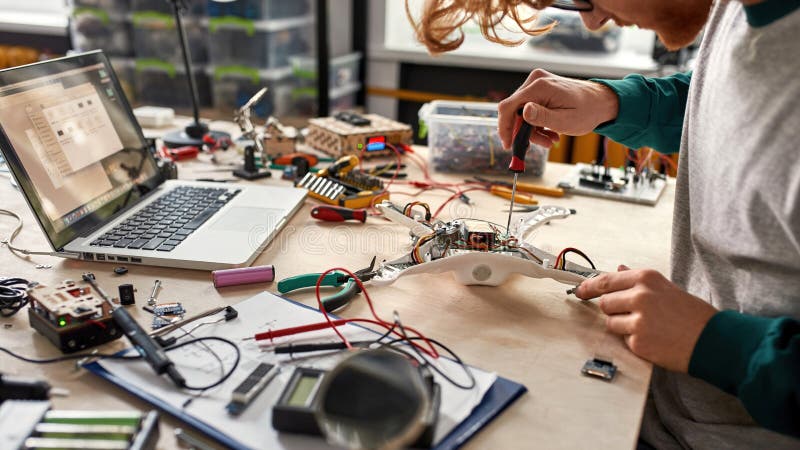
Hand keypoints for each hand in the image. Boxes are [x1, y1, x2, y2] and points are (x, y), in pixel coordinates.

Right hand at [497, 69, 619, 148]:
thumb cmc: (588, 111)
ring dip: (532, 130)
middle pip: (514, 111)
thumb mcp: (565, 120)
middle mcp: (535, 81)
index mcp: (539, 87)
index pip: (508, 107)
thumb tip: (523, 112)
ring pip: (521, 113)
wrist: (601, 101)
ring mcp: (537, 83)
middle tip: (542, 144)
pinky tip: (550, 132)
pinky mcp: (539, 89)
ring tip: (550, 140)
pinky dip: (536, 124)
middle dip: (524, 132)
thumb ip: (542, 117)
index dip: (504, 128)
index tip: (508, 145)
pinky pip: (528, 110)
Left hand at [575, 266, 717, 372]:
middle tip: (632, 315)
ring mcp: (637, 320)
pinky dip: (634, 341)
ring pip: (610, 322)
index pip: (606, 280)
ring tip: (648, 327)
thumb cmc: (692, 314)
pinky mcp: (638, 342)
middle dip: (614, 310)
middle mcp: (639, 296)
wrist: (713, 340)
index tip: (580, 290)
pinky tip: (654, 339)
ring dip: (622, 326)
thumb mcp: (666, 288)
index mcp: (646, 279)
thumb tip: (619, 268)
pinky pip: (624, 340)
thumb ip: (639, 281)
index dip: (589, 286)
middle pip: (605, 302)